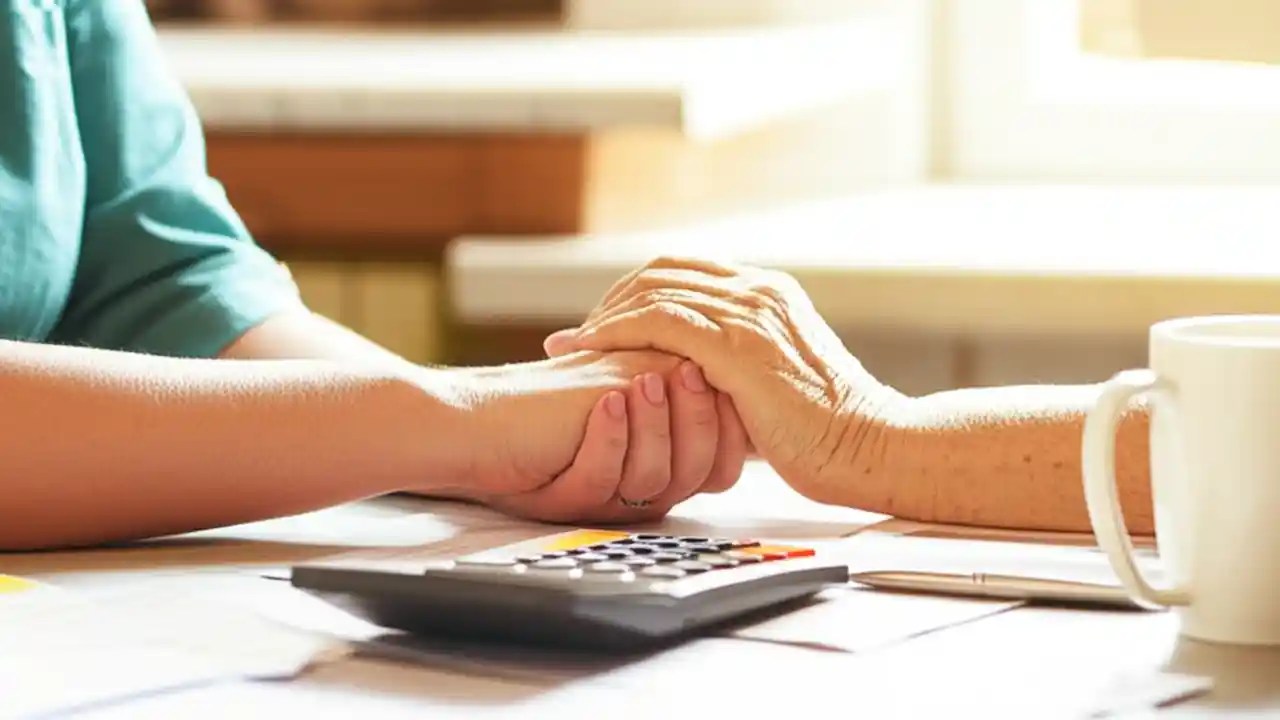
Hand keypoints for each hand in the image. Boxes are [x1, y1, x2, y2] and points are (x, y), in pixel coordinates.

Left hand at [460, 350, 748, 522]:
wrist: (471, 419)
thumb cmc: (551, 393)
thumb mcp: (630, 378)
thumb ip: (680, 382)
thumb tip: (732, 357)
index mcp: (662, 463)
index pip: (719, 461)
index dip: (728, 427)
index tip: (726, 378)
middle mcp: (637, 488)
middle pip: (696, 475)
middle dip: (698, 421)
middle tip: (689, 374)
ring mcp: (603, 499)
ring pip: (652, 482)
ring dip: (651, 427)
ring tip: (641, 381)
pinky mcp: (563, 503)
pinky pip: (599, 483)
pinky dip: (606, 439)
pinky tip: (605, 403)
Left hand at [543, 257, 900, 500]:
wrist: (869, 448)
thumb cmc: (824, 433)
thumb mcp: (775, 383)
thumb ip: (735, 367)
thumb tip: (688, 381)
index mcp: (770, 293)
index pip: (684, 272)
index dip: (633, 293)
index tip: (600, 326)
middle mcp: (759, 292)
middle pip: (661, 273)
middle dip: (609, 301)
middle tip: (576, 337)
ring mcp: (750, 315)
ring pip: (654, 291)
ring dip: (603, 318)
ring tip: (571, 347)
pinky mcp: (738, 347)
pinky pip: (659, 323)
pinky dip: (616, 332)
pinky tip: (589, 353)